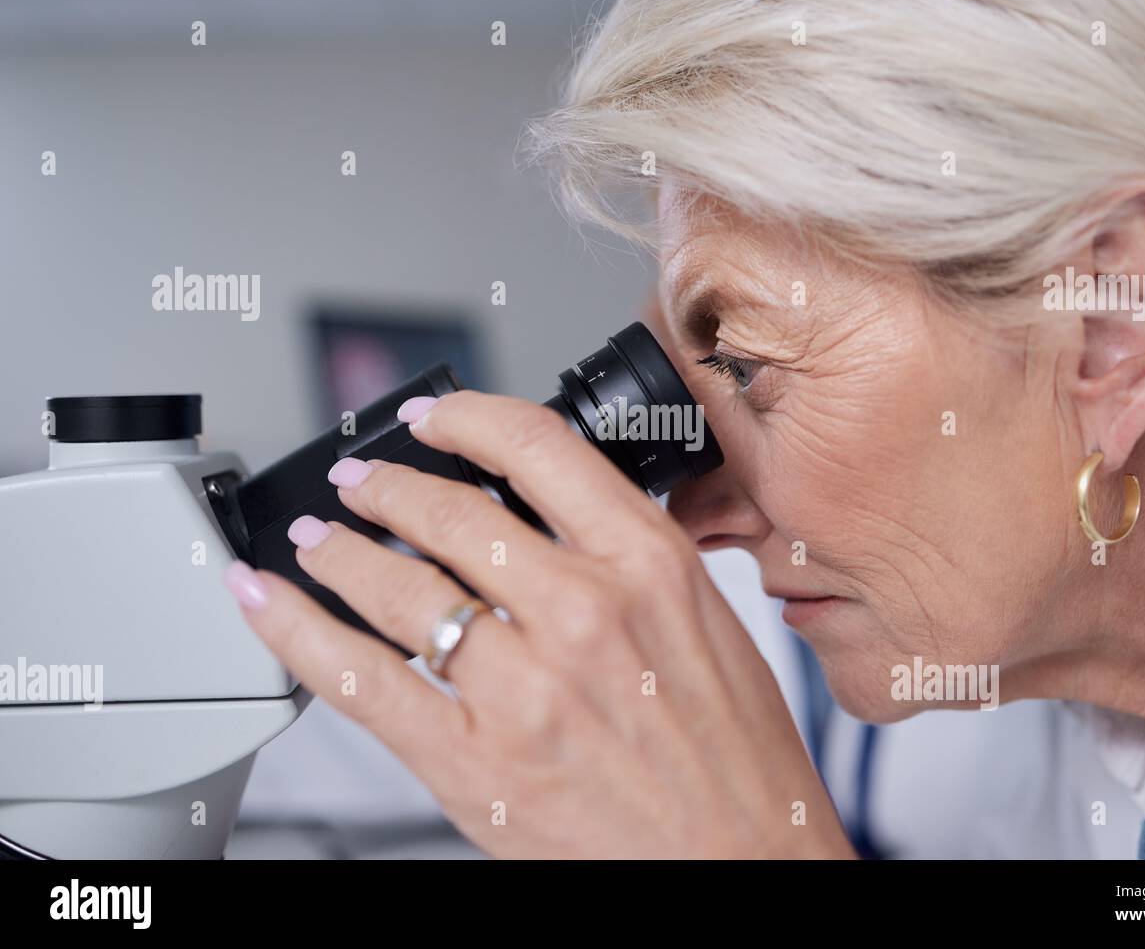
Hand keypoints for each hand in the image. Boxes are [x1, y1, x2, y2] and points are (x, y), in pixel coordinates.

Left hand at [223, 390, 853, 857]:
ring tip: (318, 540)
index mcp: (649, 565)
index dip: (466, 417)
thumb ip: (631, 559)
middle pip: (448, 513)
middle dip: (385, 485)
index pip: (535, 448)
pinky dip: (297, 634)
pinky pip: (361, 681)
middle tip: (360, 482)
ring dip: (339, 551)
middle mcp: (582, 611)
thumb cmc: (738, 758)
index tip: (434, 418)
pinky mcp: (473, 762)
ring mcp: (523, 688)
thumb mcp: (710, 623)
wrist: (742, 863)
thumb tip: (553, 511)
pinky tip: (267, 601)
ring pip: (396, 587)